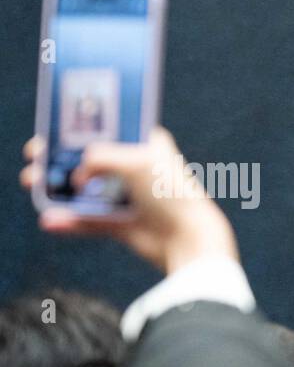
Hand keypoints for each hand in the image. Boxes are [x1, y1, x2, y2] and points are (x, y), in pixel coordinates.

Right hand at [21, 129, 235, 273]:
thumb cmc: (169, 193)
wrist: (188, 237)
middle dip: (59, 159)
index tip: (50, 130)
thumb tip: (78, 175)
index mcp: (147, 144)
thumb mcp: (134, 161)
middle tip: (34, 158)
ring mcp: (130, 197)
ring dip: (57, 189)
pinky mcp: (125, 224)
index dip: (80, 128)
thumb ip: (98, 157)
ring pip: (85, 191)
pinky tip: (50, 220)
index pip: (108, 129)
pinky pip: (90, 221)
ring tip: (32, 185)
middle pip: (90, 160)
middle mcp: (138, 168)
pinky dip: (70, 221)